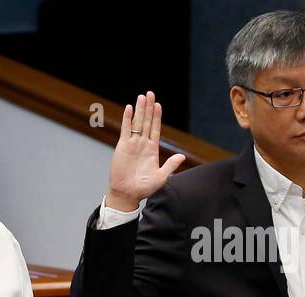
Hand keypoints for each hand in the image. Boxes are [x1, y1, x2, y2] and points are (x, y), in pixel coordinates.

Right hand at [105, 92, 185, 212]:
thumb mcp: (161, 177)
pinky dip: (127, 119)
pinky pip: (126, 129)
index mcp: (152, 150)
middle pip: (146, 121)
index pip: (155, 129)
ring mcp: (132, 144)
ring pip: (137, 123)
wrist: (127, 194)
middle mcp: (142, 144)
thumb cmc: (143, 189)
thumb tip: (182, 156)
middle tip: (150, 93)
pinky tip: (129, 108)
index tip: (158, 105)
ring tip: (141, 96)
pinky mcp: (122, 146)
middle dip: (148, 107)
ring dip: (139, 109)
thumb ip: (170, 165)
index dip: (157, 116)